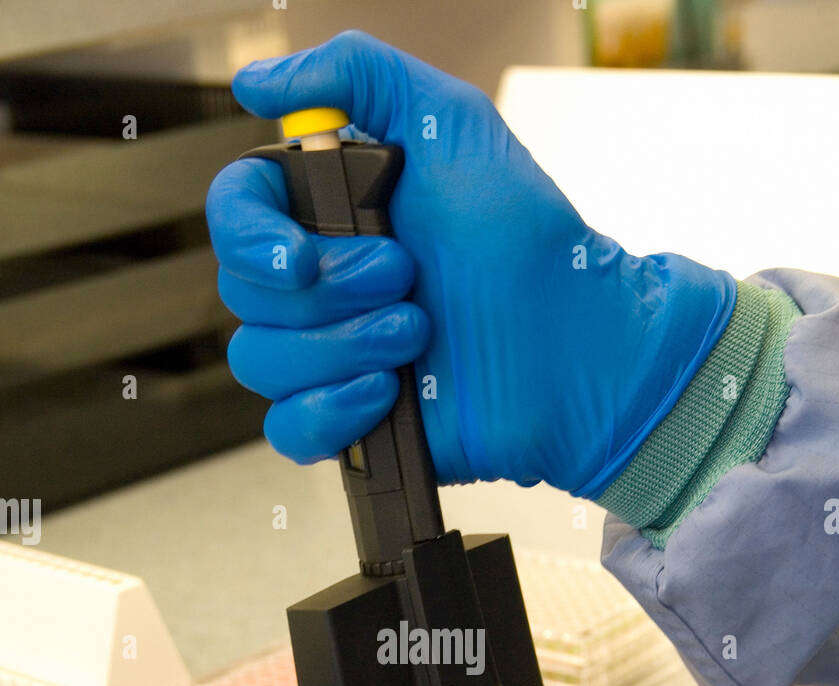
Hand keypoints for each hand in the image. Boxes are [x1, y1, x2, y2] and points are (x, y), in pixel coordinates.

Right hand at [206, 30, 734, 496]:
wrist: (576, 345)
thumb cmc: (527, 240)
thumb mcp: (448, 121)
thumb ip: (354, 72)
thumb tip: (257, 82)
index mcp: (329, 212)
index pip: (234, 213)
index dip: (246, 236)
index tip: (296, 257)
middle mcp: (321, 283)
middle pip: (245, 294)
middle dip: (329, 292)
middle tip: (408, 278)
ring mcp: (331, 355)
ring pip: (261, 362)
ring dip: (342, 348)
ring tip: (419, 333)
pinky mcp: (350, 421)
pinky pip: (287, 430)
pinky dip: (330, 414)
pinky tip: (388, 394)